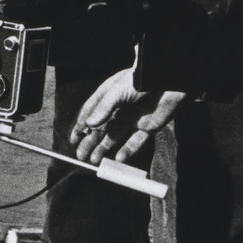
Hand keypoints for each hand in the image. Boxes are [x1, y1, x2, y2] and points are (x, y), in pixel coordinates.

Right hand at [69, 65, 183, 163]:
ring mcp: (132, 119)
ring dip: (104, 148)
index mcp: (107, 97)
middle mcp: (118, 110)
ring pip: (115, 137)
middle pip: (100, 129)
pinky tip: (119, 159)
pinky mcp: (148, 126)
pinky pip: (136, 141)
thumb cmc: (141, 81)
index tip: (73, 139)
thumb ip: (104, 109)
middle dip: (90, 142)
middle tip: (81, 156)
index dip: (80, 126)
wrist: (169, 82)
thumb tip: (88, 125)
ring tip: (94, 161)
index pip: (90, 114)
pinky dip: (128, 150)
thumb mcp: (118, 92)